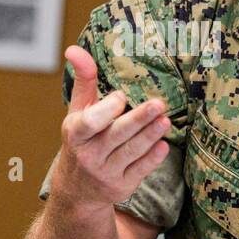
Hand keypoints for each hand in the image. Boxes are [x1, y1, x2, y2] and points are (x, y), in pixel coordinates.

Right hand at [50, 45, 171, 208]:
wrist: (77, 190)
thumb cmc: (81, 139)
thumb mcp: (77, 111)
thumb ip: (82, 80)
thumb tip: (73, 48)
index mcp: (76, 133)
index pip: (90, 122)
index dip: (106, 110)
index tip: (121, 96)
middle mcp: (89, 155)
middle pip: (116, 136)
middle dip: (137, 120)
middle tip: (158, 104)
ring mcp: (106, 172)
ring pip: (130, 152)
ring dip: (149, 136)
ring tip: (165, 120)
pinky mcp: (122, 185)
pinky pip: (139, 170)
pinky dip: (152, 158)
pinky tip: (163, 145)